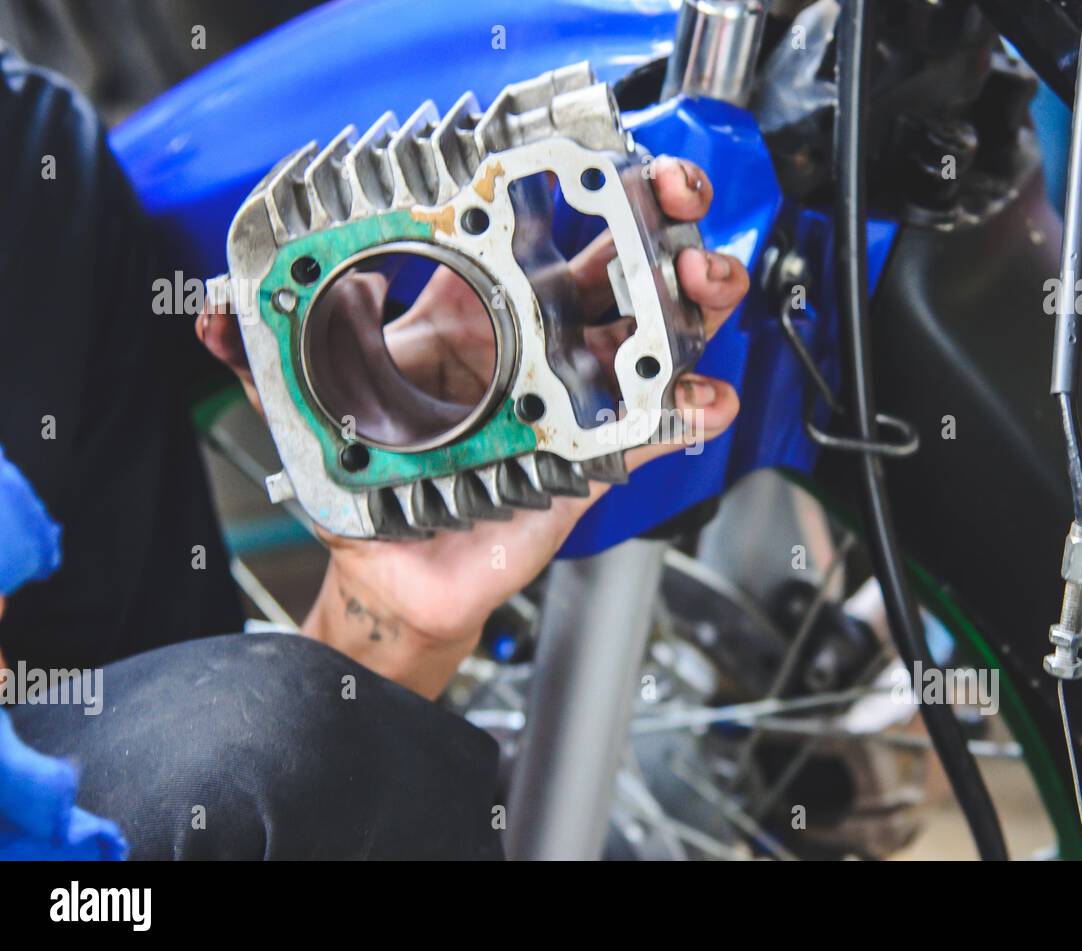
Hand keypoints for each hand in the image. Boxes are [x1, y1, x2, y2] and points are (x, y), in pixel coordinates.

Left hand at [199, 157, 747, 697]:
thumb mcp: (313, 415)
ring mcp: (568, 398)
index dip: (560, 189)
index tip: (585, 163)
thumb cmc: (369, 493)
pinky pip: (650, 427)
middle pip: (605, 271)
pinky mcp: (594, 456)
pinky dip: (686, 412)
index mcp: (462, 317)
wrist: (400, 579)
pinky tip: (704, 398)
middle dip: (650, 229)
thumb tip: (205, 310)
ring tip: (705, 286)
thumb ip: (263, 360)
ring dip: (686, 303)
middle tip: (674, 208)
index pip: (520, 232)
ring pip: (644, 335)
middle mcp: (526, 347)